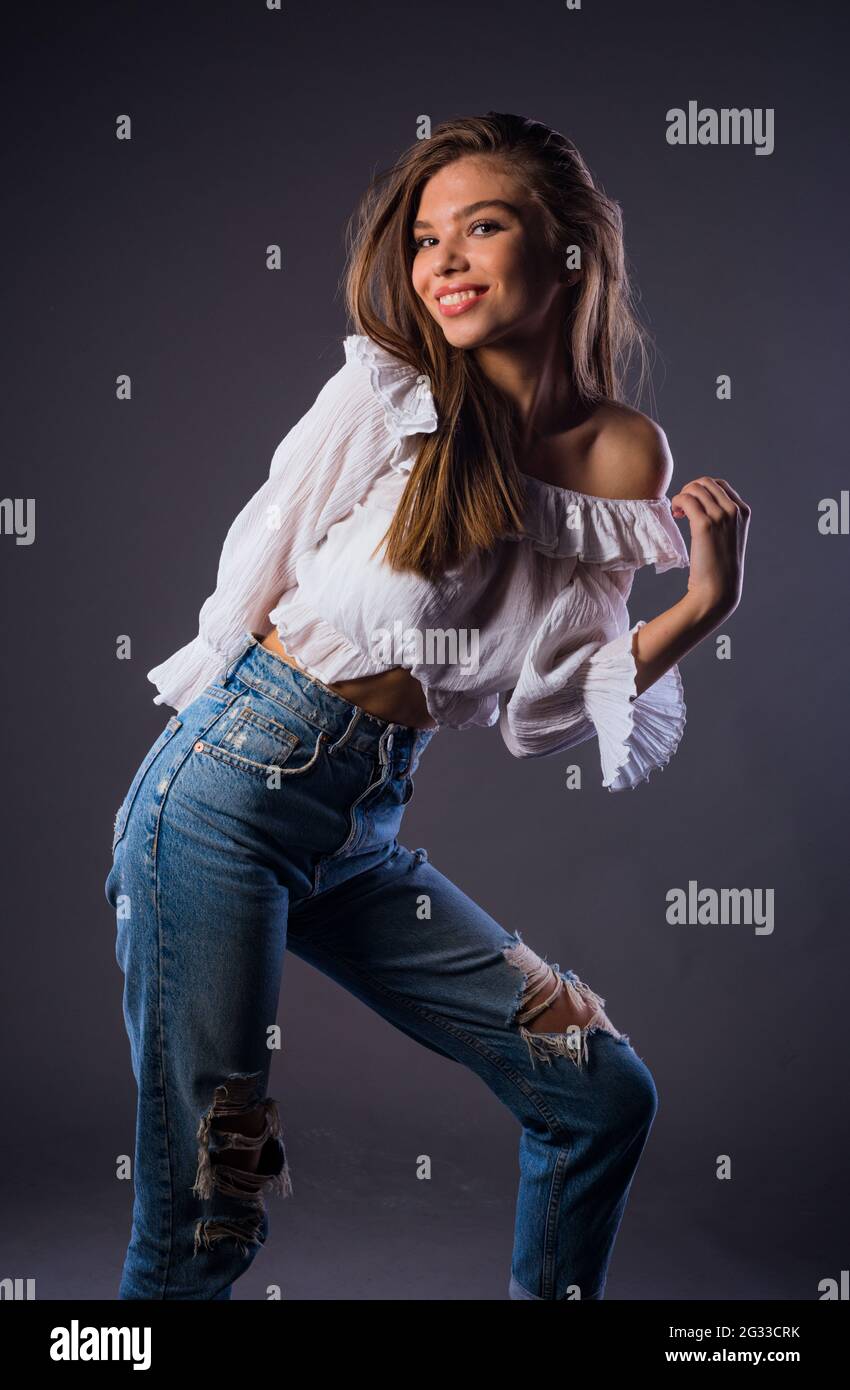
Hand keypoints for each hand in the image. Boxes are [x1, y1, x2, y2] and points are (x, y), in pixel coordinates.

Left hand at [671, 477, 750, 622]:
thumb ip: (723, 519)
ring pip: (695, 488)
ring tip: (678, 512)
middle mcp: (734, 510)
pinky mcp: (704, 525)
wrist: (718, 589)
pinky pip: (686, 499)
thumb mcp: (729, 538)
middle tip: (682, 507)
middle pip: (706, 482)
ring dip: (682, 496)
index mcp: (743, 511)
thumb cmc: (720, 567)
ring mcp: (720, 516)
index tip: (692, 505)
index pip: (719, 485)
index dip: (701, 490)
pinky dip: (677, 502)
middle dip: (690, 490)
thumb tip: (703, 505)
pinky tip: (676, 514)